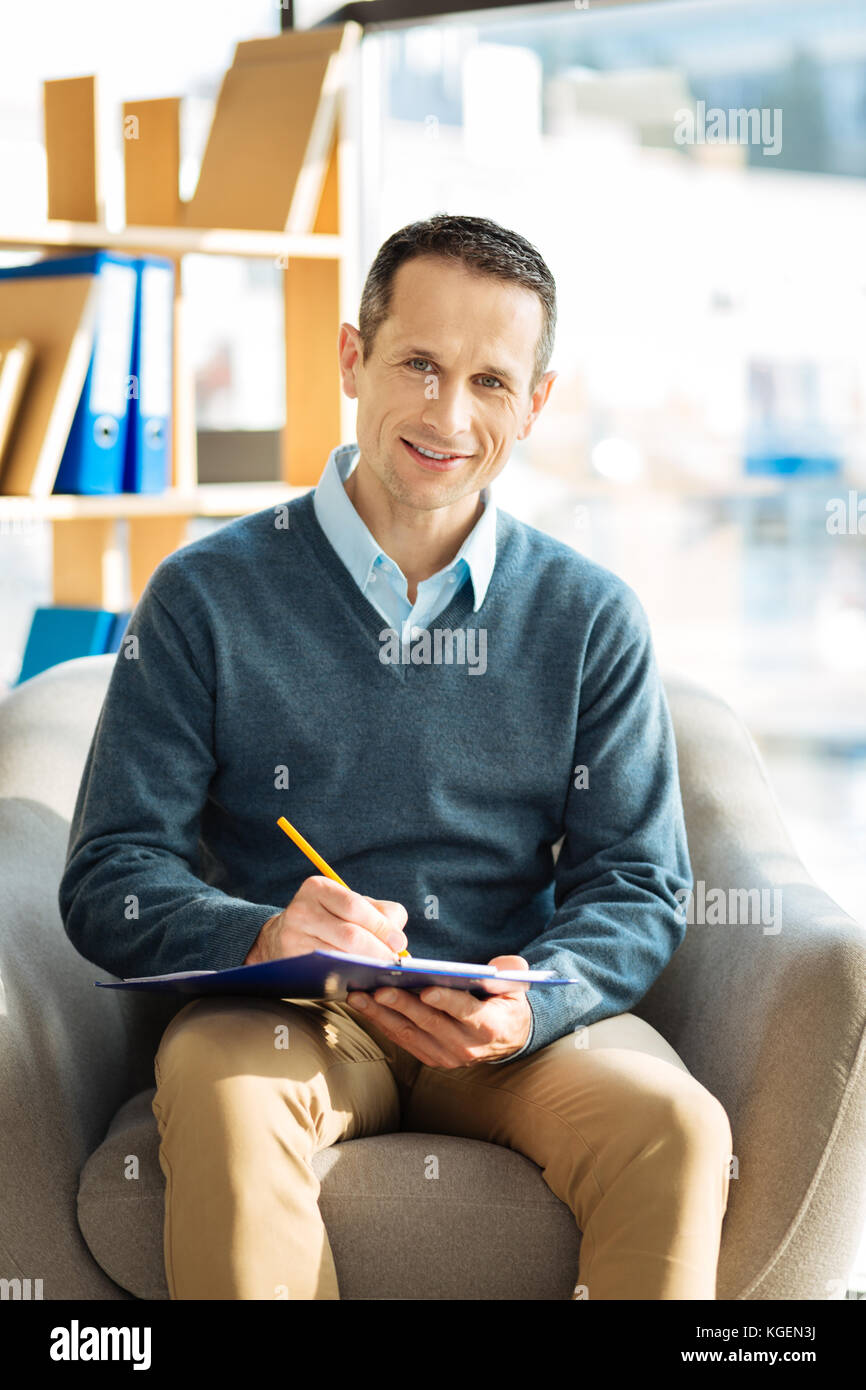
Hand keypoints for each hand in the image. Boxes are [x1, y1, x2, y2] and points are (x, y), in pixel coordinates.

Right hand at [244, 876, 407, 964]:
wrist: (282, 936)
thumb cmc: (327, 919)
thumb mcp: (348, 905)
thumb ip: (380, 913)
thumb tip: (398, 940)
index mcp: (318, 888)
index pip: (355, 906)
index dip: (381, 926)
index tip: (399, 942)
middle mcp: (301, 909)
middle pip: (349, 934)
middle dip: (378, 951)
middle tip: (393, 962)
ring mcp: (293, 937)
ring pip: (339, 955)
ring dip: (366, 965)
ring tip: (382, 970)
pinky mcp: (292, 961)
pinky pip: (327, 970)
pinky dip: (348, 974)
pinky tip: (361, 977)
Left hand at [346, 955, 531, 1066]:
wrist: (506, 1039)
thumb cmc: (505, 1004)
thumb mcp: (516, 987)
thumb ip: (512, 972)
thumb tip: (504, 964)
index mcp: (489, 1026)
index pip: (466, 1012)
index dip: (446, 1001)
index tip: (426, 989)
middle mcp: (466, 1045)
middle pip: (429, 1023)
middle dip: (401, 1005)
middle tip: (377, 989)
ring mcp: (446, 1055)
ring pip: (409, 1033)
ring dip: (381, 1015)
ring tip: (358, 997)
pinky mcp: (430, 1058)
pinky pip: (402, 1039)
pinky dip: (382, 1022)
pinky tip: (364, 1006)